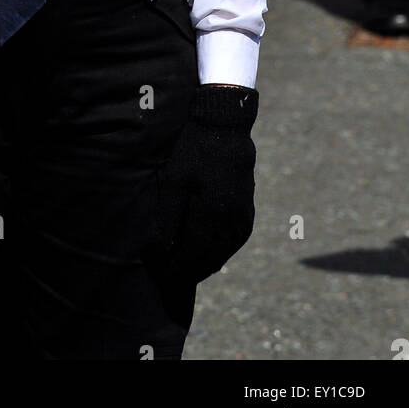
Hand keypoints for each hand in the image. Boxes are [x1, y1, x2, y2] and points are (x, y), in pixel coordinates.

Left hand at [148, 84, 258, 283]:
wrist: (224, 129)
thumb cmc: (193, 152)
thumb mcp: (174, 181)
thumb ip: (167, 218)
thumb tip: (160, 248)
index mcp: (209, 214)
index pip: (192, 254)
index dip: (177, 268)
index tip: (163, 276)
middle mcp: (229, 220)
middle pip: (210, 258)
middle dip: (191, 271)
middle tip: (173, 278)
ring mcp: (242, 215)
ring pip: (225, 251)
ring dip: (208, 264)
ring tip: (190, 270)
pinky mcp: (247, 209)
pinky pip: (237, 239)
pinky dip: (224, 251)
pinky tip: (213, 252)